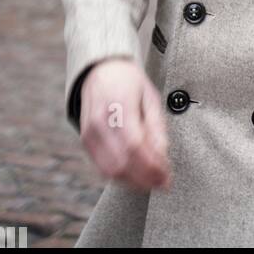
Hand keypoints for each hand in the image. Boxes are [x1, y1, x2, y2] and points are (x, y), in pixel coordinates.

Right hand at [79, 58, 171, 191]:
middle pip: (121, 163)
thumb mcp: (150, 96)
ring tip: (153, 182)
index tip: (168, 177)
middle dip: (145, 178)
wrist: (101, 70)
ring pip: (110, 170)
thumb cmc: (130, 82)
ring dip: (133, 181)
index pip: (135, 146)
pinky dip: (120, 177)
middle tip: (164, 183)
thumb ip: (156, 126)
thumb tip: (163, 155)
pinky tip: (136, 176)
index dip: (152, 166)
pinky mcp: (85, 142)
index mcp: (119, 106)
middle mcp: (99, 122)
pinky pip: (102, 167)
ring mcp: (89, 133)